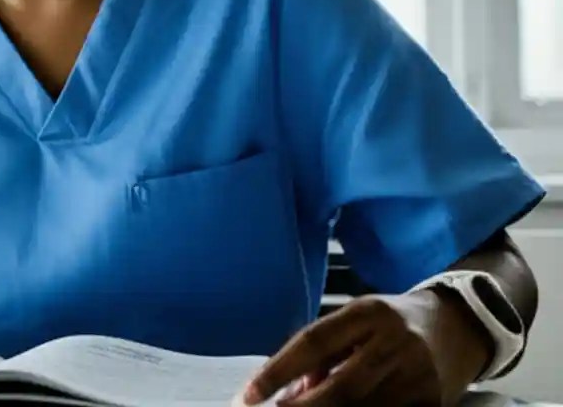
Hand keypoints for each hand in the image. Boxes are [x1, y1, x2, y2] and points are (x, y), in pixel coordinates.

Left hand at [237, 290, 490, 405]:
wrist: (460, 325)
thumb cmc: (391, 323)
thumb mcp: (355, 322)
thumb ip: (321, 354)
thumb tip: (286, 394)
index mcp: (368, 313)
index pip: (314, 342)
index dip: (278, 370)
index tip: (250, 394)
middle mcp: (395, 342)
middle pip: (341, 386)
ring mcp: (418, 375)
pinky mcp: (434, 402)